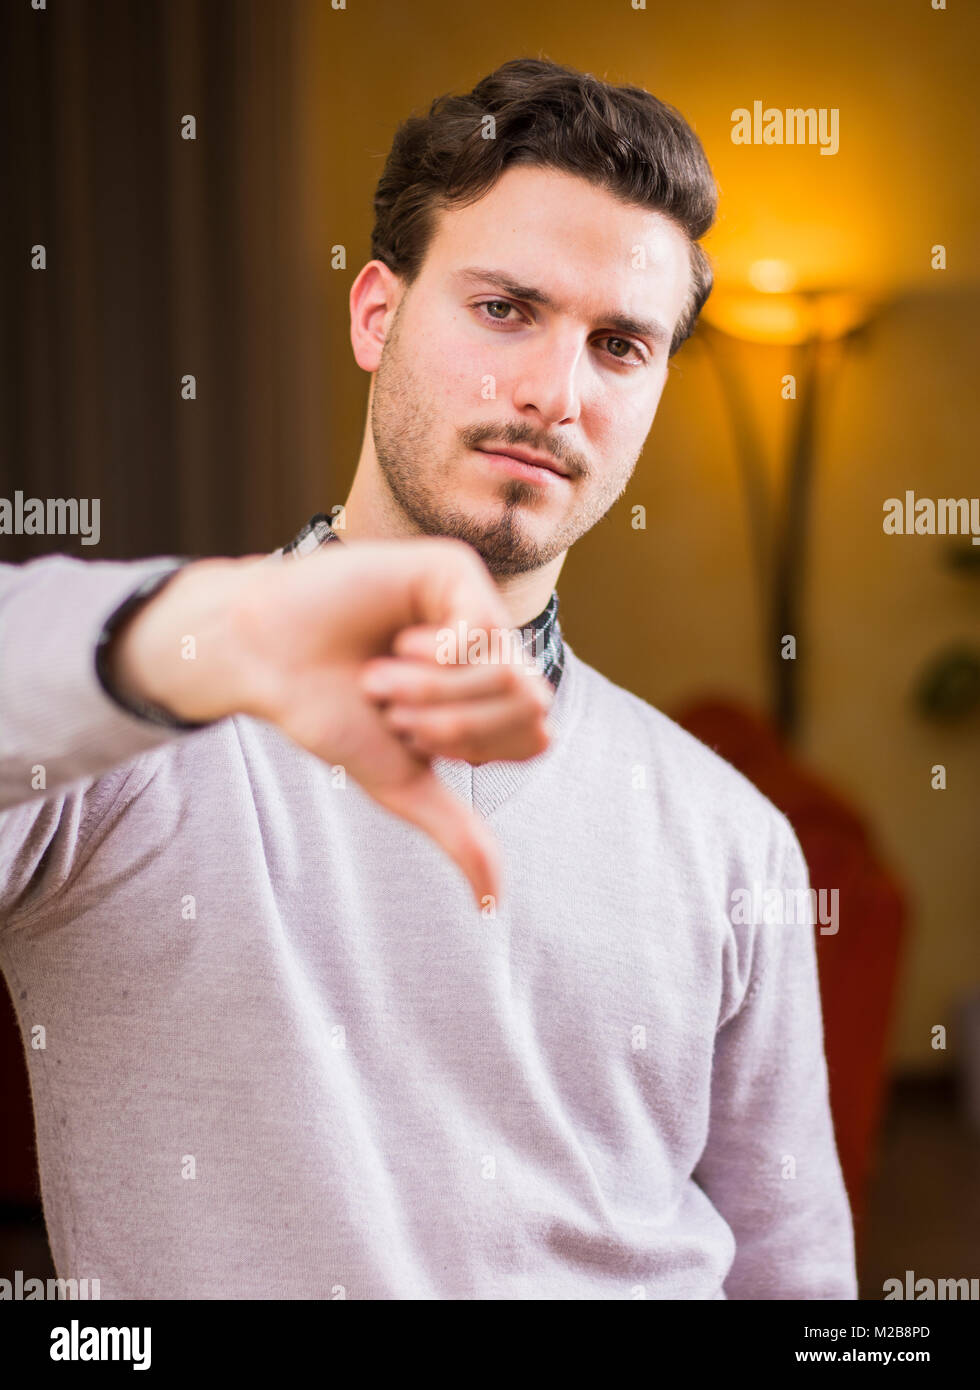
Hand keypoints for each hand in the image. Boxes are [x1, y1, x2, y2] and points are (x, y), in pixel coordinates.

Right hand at [105, 539, 553, 906]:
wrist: (267, 660)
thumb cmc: (329, 712)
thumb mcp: (402, 780)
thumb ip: (456, 832)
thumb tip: (492, 903)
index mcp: (491, 697)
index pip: (535, 737)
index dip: (469, 747)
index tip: (409, 737)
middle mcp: (494, 648)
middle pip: (531, 705)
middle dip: (451, 722)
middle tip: (391, 705)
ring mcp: (478, 604)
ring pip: (508, 671)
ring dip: (432, 690)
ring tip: (380, 673)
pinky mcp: (455, 570)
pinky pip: (483, 630)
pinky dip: (436, 655)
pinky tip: (398, 639)